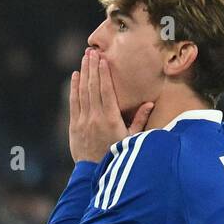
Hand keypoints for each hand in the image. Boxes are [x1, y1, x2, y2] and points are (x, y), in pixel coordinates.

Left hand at [69, 49, 153, 163]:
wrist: (95, 172)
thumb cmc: (116, 155)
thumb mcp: (131, 139)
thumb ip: (139, 121)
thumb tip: (150, 104)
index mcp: (111, 119)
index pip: (107, 91)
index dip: (104, 73)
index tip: (103, 59)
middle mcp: (96, 118)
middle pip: (93, 87)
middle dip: (93, 67)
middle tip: (92, 51)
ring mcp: (84, 121)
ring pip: (82, 92)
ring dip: (83, 73)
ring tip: (85, 58)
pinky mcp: (74, 126)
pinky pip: (74, 102)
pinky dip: (74, 88)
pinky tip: (75, 75)